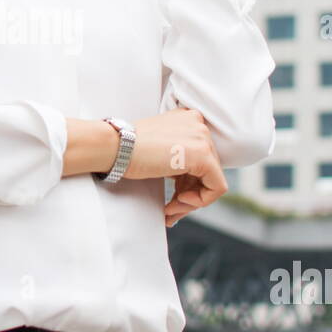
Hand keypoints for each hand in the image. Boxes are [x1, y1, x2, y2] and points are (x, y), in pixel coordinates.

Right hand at [121, 105, 227, 225]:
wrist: (114, 146)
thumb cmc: (127, 149)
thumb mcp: (160, 148)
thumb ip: (179, 158)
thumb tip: (192, 186)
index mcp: (189, 120)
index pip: (201, 158)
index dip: (188, 183)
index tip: (172, 197)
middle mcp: (199, 124)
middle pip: (207, 170)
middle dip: (189, 195)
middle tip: (170, 210)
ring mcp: (203, 138)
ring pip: (212, 181)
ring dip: (190, 202)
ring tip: (169, 211)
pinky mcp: (203, 155)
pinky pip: (216, 187)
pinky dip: (199, 202)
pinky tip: (175, 204)